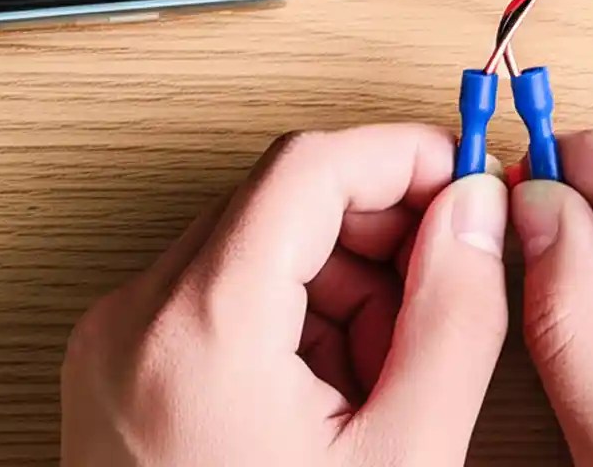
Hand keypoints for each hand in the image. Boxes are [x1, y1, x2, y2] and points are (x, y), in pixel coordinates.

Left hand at [61, 125, 509, 465]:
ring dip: (345, 279)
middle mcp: (136, 319)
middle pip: (282, 198)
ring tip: (392, 371)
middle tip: (451, 283)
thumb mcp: (406, 456)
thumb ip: (455, 317)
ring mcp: (117, 342)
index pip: (310, 166)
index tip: (469, 174)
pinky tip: (340, 389)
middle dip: (382, 229)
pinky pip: (226, 293)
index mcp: (199, 329)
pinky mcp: (122, 367)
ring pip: (258, 242)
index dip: (404, 155)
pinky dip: (298, 315)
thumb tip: (476, 213)